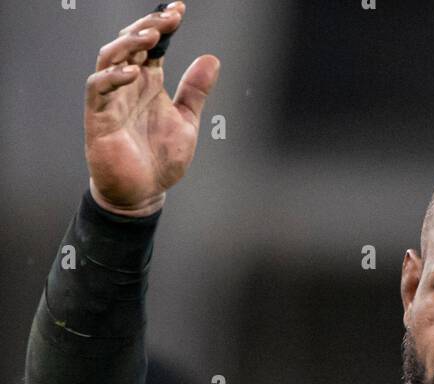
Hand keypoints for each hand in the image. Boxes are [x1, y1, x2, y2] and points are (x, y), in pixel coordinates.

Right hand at [85, 2, 218, 215]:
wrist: (143, 193)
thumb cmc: (160, 159)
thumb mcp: (186, 121)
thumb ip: (195, 91)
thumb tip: (212, 59)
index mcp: (148, 81)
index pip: (152, 43)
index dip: (163, 23)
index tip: (179, 9)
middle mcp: (128, 84)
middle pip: (130, 42)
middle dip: (148, 25)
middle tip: (169, 17)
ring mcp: (111, 98)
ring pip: (109, 56)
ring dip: (128, 43)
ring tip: (151, 37)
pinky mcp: (99, 116)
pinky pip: (99, 88)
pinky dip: (113, 77)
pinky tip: (134, 73)